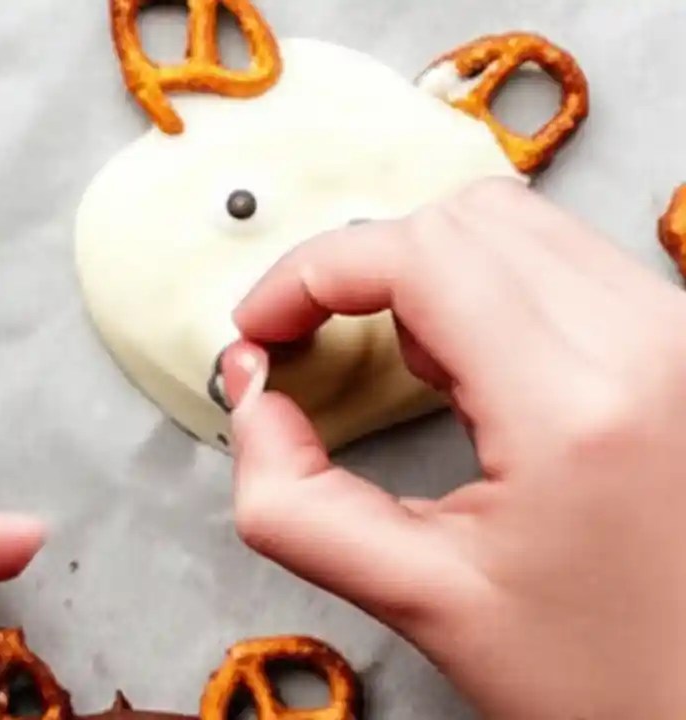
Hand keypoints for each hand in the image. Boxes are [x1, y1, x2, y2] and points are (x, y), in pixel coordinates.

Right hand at [222, 178, 685, 718]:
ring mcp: (681, 338)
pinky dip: (484, 286)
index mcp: (575, 408)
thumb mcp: (417, 599)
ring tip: (399, 365)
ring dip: (424, 272)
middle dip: (361, 267)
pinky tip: (467, 365)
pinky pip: (564, 261)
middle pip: (463, 217)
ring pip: (516, 224)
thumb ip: (293, 501)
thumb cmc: (600, 677)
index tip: (260, 326)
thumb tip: (250, 397)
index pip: (417, 254)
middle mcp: (650, 346)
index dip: (309, 273)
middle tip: (310, 340)